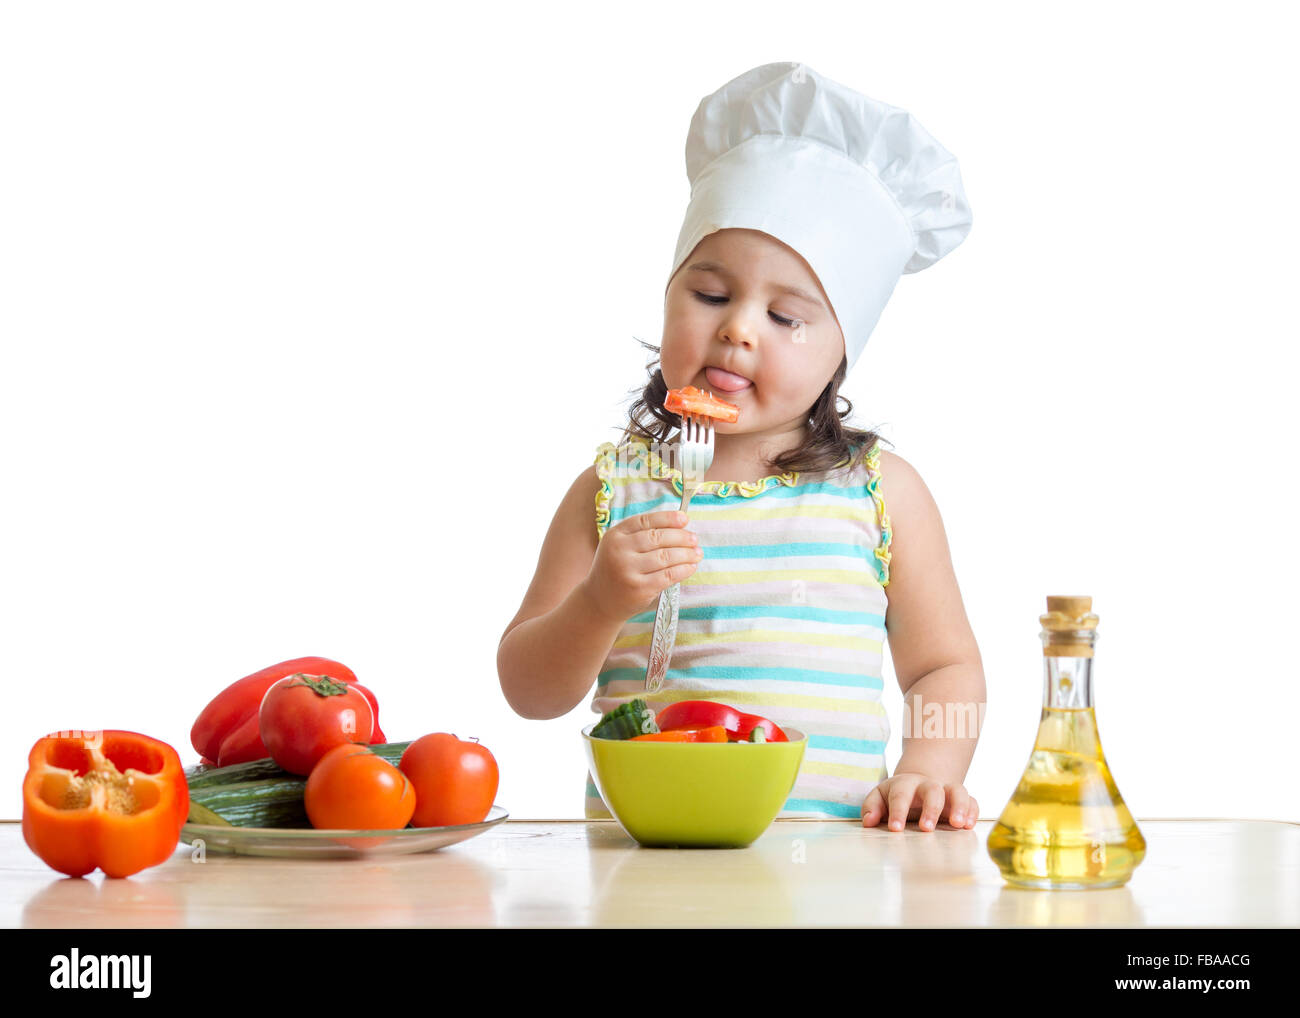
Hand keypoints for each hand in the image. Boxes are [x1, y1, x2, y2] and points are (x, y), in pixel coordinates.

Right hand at [582, 509, 701, 621]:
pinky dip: (683, 570)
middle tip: (694, 539)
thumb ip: (641, 534)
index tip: (685, 519)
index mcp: (615, 535)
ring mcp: (628, 571)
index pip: (646, 521)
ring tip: (697, 553)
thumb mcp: (620, 546)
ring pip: (665, 556)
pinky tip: (691, 567)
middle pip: (658, 537)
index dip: (668, 518)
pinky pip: (668, 575)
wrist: (600, 600)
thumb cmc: (616, 569)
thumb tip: (679, 525)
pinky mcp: (639, 589)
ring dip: (686, 553)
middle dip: (681, 537)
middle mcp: (619, 551)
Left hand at [861, 772, 978, 831]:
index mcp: (904, 784)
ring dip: (959, 806)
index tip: (895, 829)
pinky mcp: (961, 799)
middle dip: (930, 809)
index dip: (897, 811)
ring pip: (956, 791)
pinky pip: (971, 800)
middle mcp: (927, 785)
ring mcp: (946, 790)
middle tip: (927, 829)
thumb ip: (872, 807)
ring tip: (958, 825)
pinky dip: (972, 811)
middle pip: (932, 790)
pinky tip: (969, 825)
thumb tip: (868, 822)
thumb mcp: (880, 798)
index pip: (900, 795)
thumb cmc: (896, 796)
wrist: (919, 783)